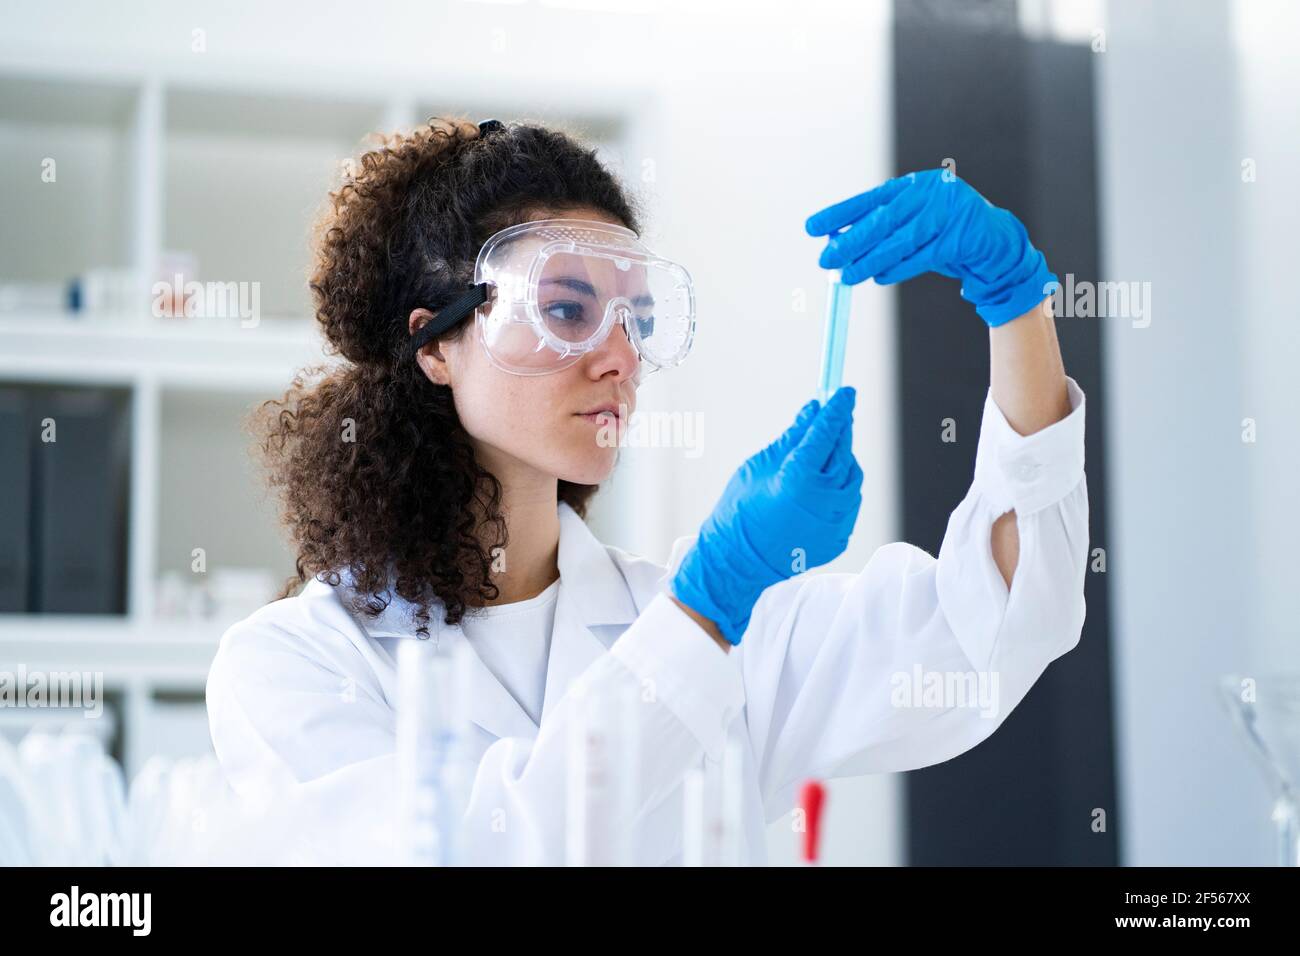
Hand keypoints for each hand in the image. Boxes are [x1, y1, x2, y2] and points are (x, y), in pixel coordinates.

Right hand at [671, 388, 862, 644]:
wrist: (738, 561)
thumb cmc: (740, 510)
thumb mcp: (760, 465)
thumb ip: (792, 438)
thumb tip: (812, 410)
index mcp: (800, 477)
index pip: (827, 431)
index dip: (837, 408)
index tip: (845, 392)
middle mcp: (824, 499)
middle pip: (843, 451)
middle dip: (840, 431)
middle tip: (835, 417)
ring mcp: (835, 521)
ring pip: (851, 477)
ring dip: (842, 461)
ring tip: (822, 458)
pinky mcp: (839, 537)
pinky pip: (848, 503)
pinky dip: (839, 490)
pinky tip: (819, 489)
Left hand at [806, 169, 1056, 326]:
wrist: (994, 244)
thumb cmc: (945, 234)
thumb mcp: (913, 225)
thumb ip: (883, 229)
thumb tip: (840, 244)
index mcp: (915, 185)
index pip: (870, 199)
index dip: (840, 214)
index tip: (813, 228)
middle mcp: (931, 193)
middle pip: (882, 220)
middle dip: (851, 242)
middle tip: (826, 259)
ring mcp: (948, 214)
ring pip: (900, 241)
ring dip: (870, 261)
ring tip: (846, 276)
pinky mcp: (960, 237)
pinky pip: (921, 257)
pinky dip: (898, 269)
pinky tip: (878, 277)